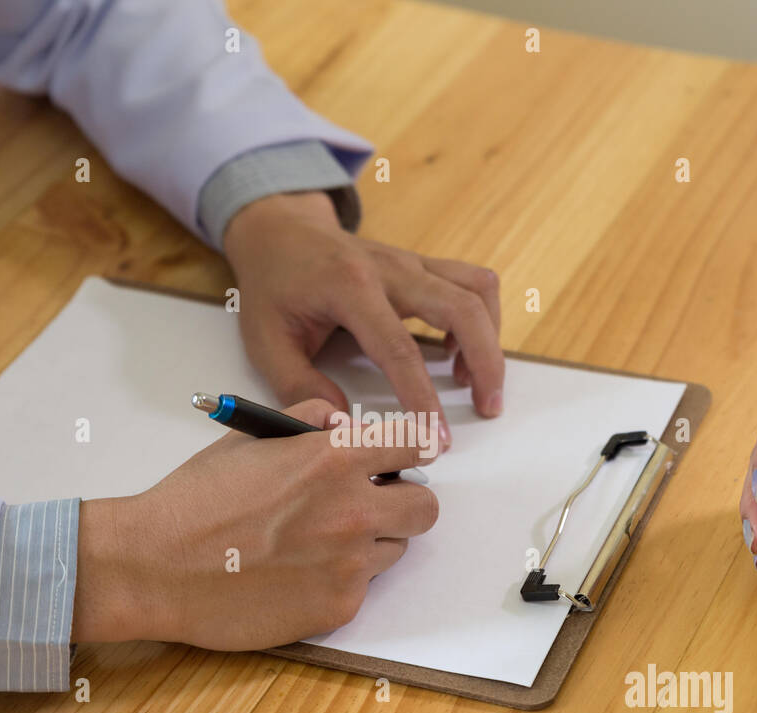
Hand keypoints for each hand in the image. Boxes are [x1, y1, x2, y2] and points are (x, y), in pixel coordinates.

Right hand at [71, 399, 438, 650]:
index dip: (413, 450)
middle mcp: (353, 509)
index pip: (417, 444)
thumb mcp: (252, 438)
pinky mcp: (339, 606)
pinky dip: (339, 581)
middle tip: (368, 506)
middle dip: (402, 502)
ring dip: (370, 543)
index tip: (408, 457)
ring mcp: (349, 563)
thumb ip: (309, 421)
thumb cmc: (195, 501)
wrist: (155, 567)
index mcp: (334, 458)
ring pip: (394, 549)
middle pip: (424, 507)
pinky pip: (362, 588)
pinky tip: (296, 575)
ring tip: (316, 543)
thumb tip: (344, 421)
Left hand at [221, 191, 505, 449]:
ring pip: (478, 290)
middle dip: (486, 362)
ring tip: (475, 384)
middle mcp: (390, 268)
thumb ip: (300, 388)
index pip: (399, 349)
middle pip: (462, 308)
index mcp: (349, 287)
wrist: (280, 231)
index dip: (422, 397)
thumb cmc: (272, 286)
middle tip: (487, 408)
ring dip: (491, 339)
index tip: (435, 436)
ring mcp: (411, 262)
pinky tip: (459, 353)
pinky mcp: (422, 266)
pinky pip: (472, 284)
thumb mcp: (265, 342)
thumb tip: (342, 428)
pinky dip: (481, 319)